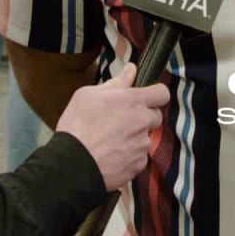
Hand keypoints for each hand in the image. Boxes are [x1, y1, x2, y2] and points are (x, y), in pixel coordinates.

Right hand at [56, 63, 169, 191]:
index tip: (145, 96)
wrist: (72, 164)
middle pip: (155, 116)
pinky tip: (111, 155)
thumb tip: (131, 70)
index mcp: (133, 101)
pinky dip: (129, 155)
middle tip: (122, 119)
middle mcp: (142, 122)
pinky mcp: (138, 165)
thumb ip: (116, 82)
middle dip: (143, 116)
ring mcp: (142, 145)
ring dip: (134, 136)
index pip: (162, 93)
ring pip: (145, 137)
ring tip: (111, 140)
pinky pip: (139, 156)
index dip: (155, 93)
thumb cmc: (77, 126)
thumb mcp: (88, 95)